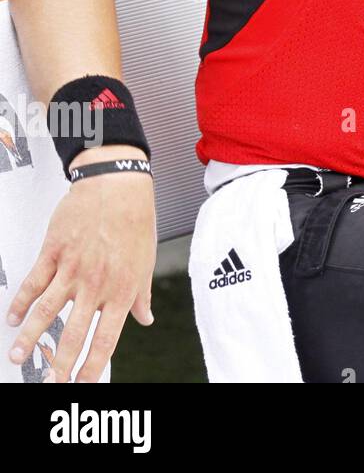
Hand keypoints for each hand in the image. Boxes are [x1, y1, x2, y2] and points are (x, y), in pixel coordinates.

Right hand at [6, 145, 155, 382]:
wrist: (118, 183)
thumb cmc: (136, 218)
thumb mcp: (147, 259)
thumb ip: (143, 294)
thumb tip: (146, 319)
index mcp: (123, 288)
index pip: (106, 338)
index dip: (92, 365)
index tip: (81, 383)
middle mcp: (97, 283)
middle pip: (73, 332)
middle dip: (59, 363)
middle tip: (49, 382)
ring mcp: (72, 268)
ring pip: (46, 311)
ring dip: (29, 337)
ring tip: (18, 357)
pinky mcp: (54, 252)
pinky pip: (33, 282)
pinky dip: (20, 302)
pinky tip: (11, 317)